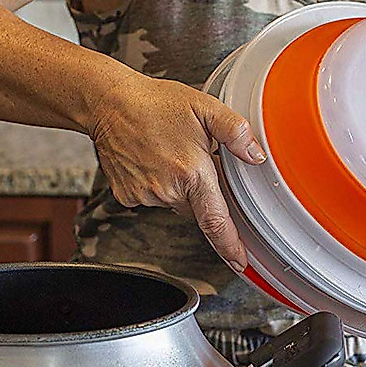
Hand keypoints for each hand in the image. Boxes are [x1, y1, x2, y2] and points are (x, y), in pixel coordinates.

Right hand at [88, 70, 265, 272]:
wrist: (108, 102)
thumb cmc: (155, 103)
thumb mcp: (205, 107)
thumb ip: (236, 132)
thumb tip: (256, 156)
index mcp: (191, 173)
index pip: (216, 222)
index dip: (230, 247)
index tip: (241, 264)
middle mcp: (167, 190)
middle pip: (197, 207)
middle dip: (201, 190)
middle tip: (192, 157)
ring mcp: (145, 196)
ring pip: (175, 202)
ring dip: (178, 185)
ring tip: (168, 152)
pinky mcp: (127, 196)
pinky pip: (153, 198)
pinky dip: (157, 184)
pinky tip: (152, 159)